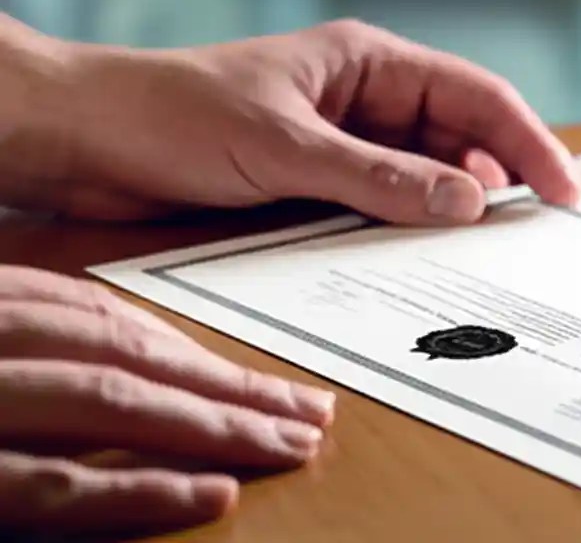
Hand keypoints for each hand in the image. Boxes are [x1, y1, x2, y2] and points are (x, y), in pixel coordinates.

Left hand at [0, 17, 580, 221]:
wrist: (85, 139)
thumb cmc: (175, 116)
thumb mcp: (285, 147)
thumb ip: (380, 178)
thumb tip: (474, 202)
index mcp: (371, 61)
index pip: (475, 96)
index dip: (530, 141)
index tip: (567, 193)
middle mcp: (368, 100)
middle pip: (462, 138)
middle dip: (505, 181)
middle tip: (542, 237)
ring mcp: (346, 143)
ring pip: (428, 177)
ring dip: (457, 211)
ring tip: (494, 255)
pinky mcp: (319, 183)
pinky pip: (385, 207)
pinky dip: (412, 230)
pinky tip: (428, 259)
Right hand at [0, 265, 335, 535]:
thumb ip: (34, 358)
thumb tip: (134, 382)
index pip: (109, 323)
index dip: (197, 353)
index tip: (263, 378)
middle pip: (132, 356)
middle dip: (230, 386)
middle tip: (311, 412)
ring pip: (114, 402)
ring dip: (213, 424)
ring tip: (291, 445)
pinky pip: (53, 484)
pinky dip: (139, 486)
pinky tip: (216, 492)